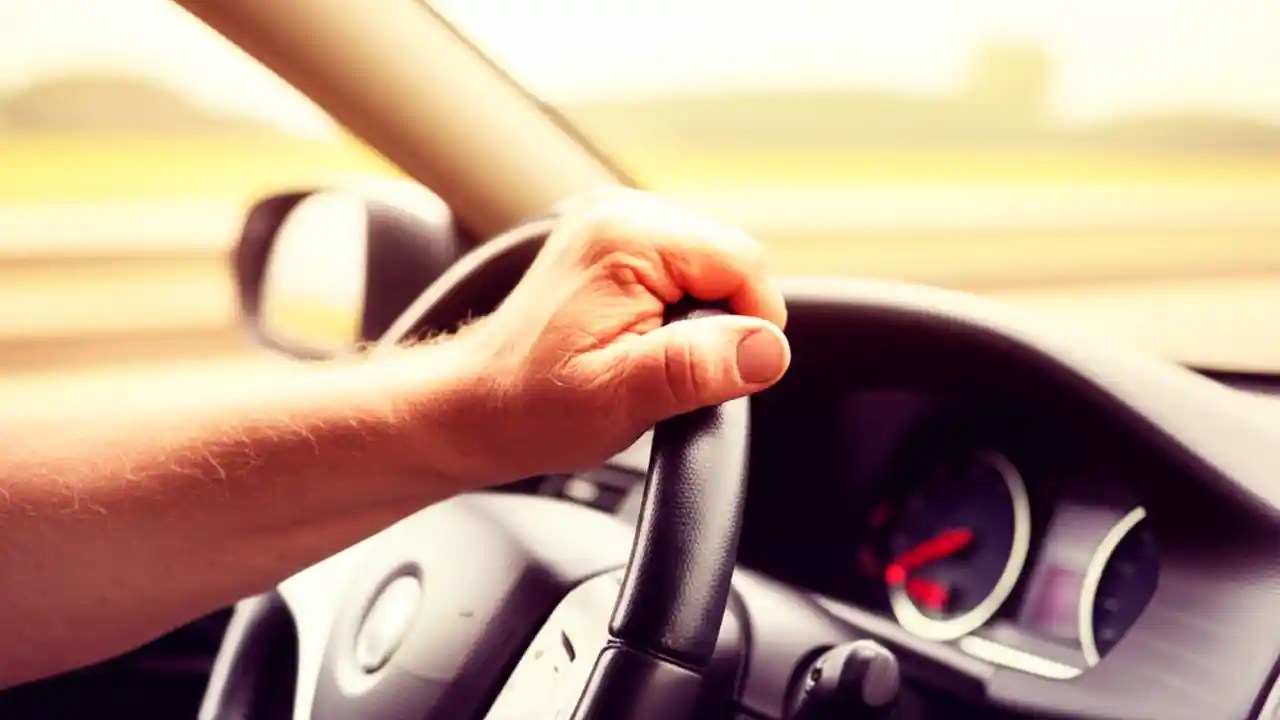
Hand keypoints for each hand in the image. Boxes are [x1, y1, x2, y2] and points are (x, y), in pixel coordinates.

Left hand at [447, 189, 789, 483]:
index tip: (713, 373)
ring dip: (700, 319)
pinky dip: (679, 311)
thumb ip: (696, 367)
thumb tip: (768, 349)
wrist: (474, 407)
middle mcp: (620, 212)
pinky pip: (685, 271)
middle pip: (732, 261)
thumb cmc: (531, 406)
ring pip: (714, 267)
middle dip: (721, 322)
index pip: (745, 263)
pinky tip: (641, 340)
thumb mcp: (619, 397)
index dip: (750, 327)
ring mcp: (615, 221)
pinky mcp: (614, 241)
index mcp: (625, 237)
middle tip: (665, 369)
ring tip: (646, 356)